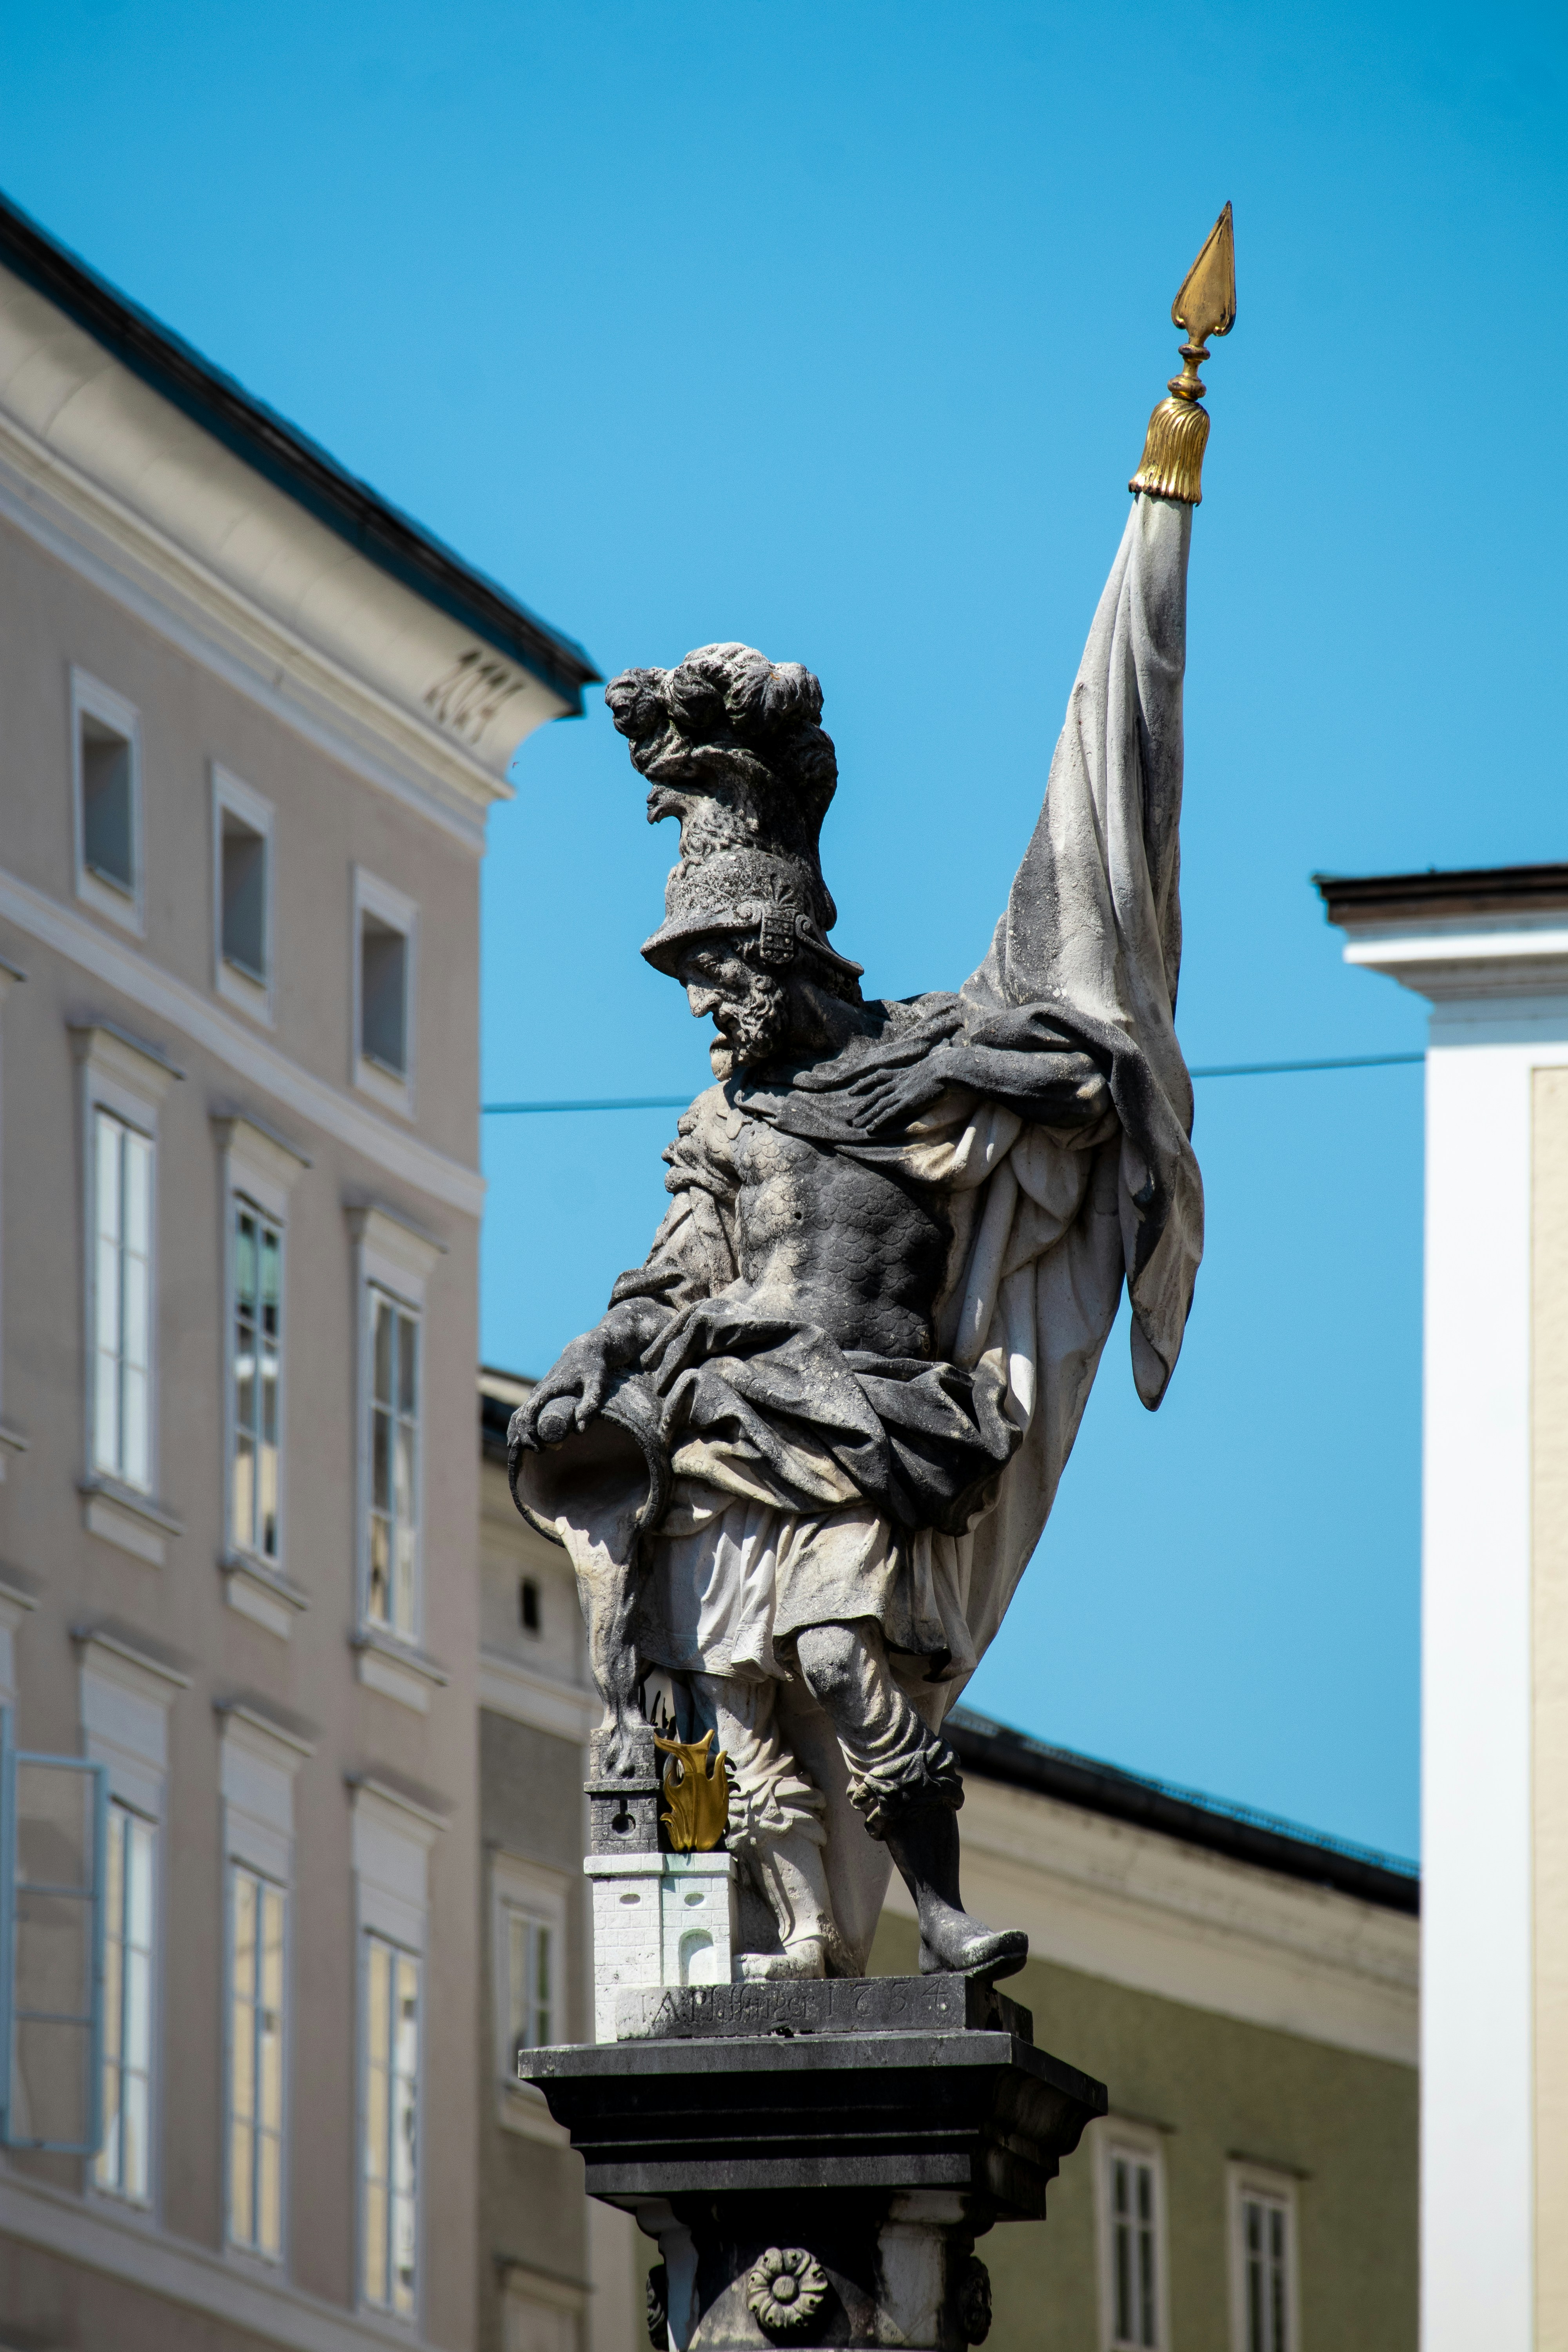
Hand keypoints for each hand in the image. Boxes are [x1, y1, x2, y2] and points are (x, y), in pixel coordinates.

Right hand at [511, 1333, 615, 1450]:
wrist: (586, 1351)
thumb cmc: (593, 1368)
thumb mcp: (596, 1384)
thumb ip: (590, 1404)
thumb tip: (580, 1431)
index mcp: (548, 1389)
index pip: (529, 1413)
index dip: (529, 1432)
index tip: (539, 1447)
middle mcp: (539, 1390)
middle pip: (521, 1416)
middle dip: (524, 1436)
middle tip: (540, 1451)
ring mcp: (539, 1392)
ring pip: (521, 1414)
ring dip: (522, 1432)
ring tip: (535, 1448)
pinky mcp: (542, 1394)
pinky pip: (526, 1412)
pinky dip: (524, 1426)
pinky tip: (531, 1439)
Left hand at [842, 1055, 959, 1134]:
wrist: (944, 1069)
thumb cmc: (941, 1069)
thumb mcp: (927, 1068)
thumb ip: (920, 1073)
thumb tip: (924, 1074)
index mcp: (901, 1074)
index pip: (877, 1078)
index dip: (863, 1084)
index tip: (852, 1090)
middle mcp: (897, 1083)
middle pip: (875, 1094)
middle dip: (862, 1105)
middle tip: (851, 1115)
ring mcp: (901, 1093)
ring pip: (879, 1106)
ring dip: (867, 1116)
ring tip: (856, 1125)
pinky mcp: (907, 1102)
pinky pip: (889, 1114)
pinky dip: (878, 1121)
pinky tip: (870, 1129)